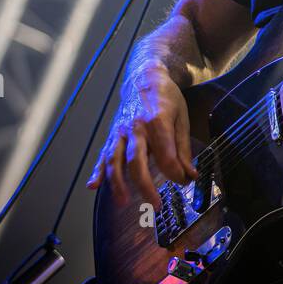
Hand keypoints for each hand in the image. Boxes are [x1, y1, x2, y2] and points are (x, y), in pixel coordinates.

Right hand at [87, 63, 196, 209]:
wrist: (144, 78)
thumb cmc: (166, 98)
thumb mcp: (182, 118)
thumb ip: (183, 148)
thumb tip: (190, 174)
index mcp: (156, 122)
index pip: (166, 156)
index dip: (177, 173)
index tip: (185, 181)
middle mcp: (135, 128)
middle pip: (136, 161)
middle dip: (145, 186)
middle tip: (155, 204)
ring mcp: (120, 132)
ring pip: (115, 160)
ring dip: (117, 183)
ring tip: (122, 202)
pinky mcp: (112, 136)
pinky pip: (103, 155)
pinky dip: (97, 172)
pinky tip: (93, 186)